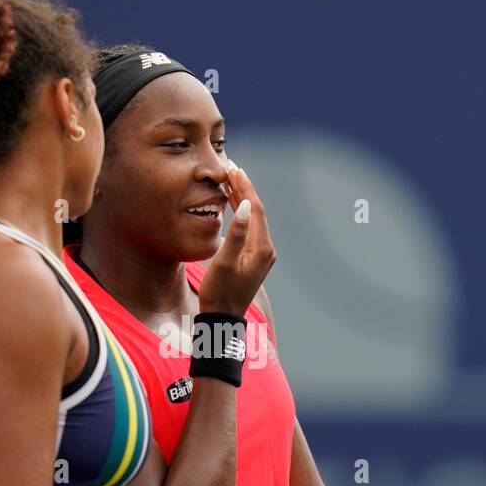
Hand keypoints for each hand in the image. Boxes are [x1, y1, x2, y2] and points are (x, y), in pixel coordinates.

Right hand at [198, 163, 275, 316]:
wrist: (222, 317)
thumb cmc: (219, 292)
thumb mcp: (224, 263)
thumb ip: (236, 234)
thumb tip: (247, 207)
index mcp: (261, 249)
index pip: (256, 210)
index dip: (246, 188)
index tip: (234, 170)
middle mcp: (266, 250)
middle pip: (257, 212)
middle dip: (245, 189)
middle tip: (232, 169)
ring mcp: (261, 254)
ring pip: (254, 219)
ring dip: (243, 199)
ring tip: (231, 180)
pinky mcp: (254, 257)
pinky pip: (250, 229)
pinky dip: (242, 213)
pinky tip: (234, 204)